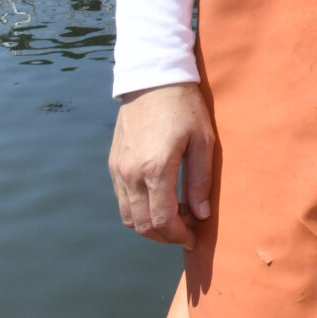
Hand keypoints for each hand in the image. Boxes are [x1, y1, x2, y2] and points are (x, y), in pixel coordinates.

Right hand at [111, 82, 214, 247]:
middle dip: (166, 237)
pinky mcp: (113, 164)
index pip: (163, 220)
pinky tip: (158, 201)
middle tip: (186, 231)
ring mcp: (118, 170)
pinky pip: (122, 200)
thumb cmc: (184, 107)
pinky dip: (138, 211)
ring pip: (129, 217)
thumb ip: (201, 180)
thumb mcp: (203, 140)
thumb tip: (201, 215)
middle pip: (143, 225)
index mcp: (156, 168)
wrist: (152, 79)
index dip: (179, 236)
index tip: (193, 238)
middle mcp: (131, 173)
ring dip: (150, 227)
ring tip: (174, 218)